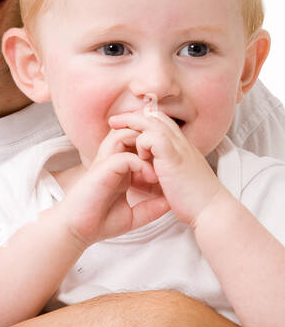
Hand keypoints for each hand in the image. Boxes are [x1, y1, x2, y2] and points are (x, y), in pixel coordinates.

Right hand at [57, 125, 169, 245]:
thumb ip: (151, 208)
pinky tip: (150, 178)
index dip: (155, 147)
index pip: (138, 143)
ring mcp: (107, 163)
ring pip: (126, 135)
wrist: (77, 231)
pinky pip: (125, 156)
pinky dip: (141, 164)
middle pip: (131, 131)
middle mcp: (113, 160)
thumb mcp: (134, 216)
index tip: (171, 164)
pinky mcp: (102, 170)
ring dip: (145, 145)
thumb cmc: (100, 223)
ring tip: (159, 163)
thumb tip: (171, 203)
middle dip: (151, 137)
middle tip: (167, 155)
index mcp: (121, 168)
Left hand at [108, 110, 223, 225]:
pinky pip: (153, 138)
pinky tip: (140, 156)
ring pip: (153, 121)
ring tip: (116, 129)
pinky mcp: (174, 157)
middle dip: (132, 116)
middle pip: (155, 116)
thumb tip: (140, 173)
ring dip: (132, 123)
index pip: (161, 121)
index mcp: (181, 147)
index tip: (124, 126)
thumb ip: (158, 171)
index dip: (142, 120)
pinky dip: (142, 143)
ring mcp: (179, 148)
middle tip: (113, 121)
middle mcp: (181, 143)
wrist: (212, 211)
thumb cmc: (193, 200)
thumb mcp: (173, 180)